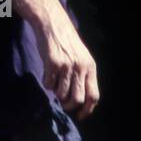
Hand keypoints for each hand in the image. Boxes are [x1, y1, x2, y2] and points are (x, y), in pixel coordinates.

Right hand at [11, 0, 99, 120]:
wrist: (54, 25)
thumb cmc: (67, 43)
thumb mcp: (82, 58)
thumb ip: (83, 76)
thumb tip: (80, 100)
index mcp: (91, 67)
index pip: (93, 95)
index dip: (87, 110)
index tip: (80, 116)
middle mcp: (81, 67)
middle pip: (77, 99)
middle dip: (69, 105)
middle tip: (63, 103)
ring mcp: (67, 66)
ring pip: (61, 94)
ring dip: (56, 93)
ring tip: (55, 82)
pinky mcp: (53, 64)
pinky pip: (49, 85)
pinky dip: (47, 83)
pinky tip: (48, 74)